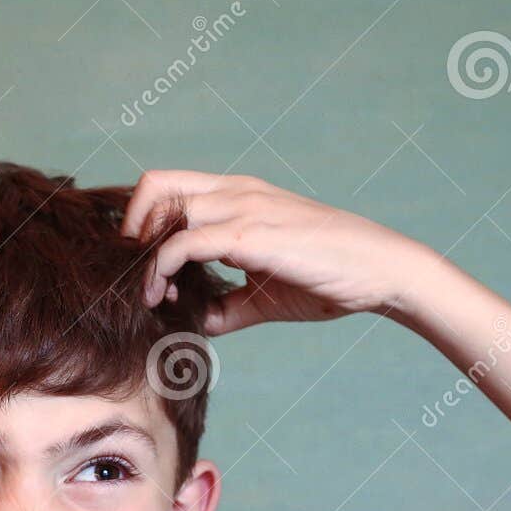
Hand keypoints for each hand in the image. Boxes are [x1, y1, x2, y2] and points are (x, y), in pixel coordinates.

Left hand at [121, 170, 436, 332]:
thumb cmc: (327, 279)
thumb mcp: (264, 295)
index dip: (143, 225)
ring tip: (149, 295)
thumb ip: (225, 305)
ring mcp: (244, 207)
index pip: (168, 186)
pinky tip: (164, 297)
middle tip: (133, 275)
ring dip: (144, 256)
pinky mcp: (251, 234)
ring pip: (165, 211)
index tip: (145, 270)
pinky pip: (184, 243)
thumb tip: (194, 325)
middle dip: (131, 231)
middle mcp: (236, 190)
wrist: (380, 271)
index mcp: (238, 194)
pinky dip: (162, 270)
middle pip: (154, 185)